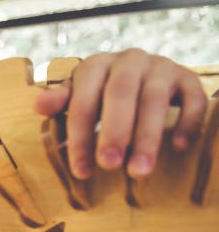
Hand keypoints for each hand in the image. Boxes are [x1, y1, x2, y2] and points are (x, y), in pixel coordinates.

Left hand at [35, 49, 207, 179]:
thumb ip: (62, 102)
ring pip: (155, 99)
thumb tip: (39, 105)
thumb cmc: (102, 94)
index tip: (81, 170)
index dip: (80, 135)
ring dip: (147, 137)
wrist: (145, 77)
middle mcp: (129, 60)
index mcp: (96, 66)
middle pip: (120, 94)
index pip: (84, 99)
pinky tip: (177, 147)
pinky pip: (193, 98)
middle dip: (113, 132)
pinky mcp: (188, 77)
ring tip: (139, 171)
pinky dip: (187, 122)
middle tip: (108, 165)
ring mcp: (161, 67)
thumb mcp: (79, 96)